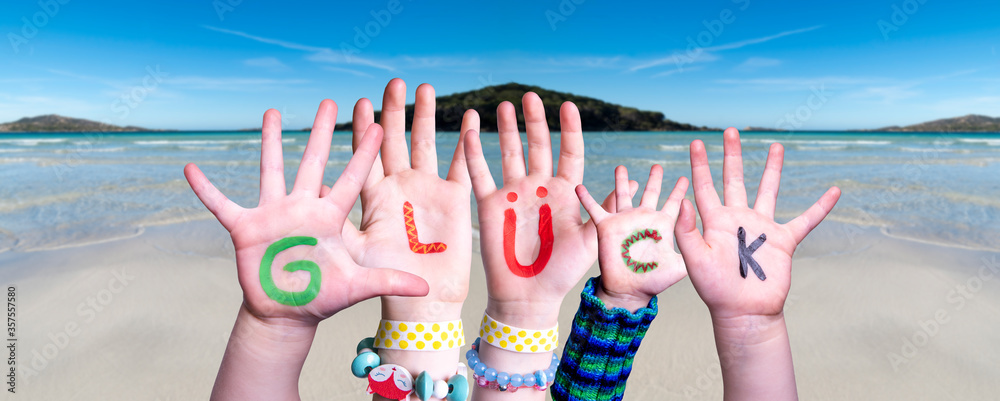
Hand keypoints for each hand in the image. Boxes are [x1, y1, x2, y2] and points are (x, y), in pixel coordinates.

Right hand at [184, 101, 428, 327]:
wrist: (287, 314)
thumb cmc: (322, 297)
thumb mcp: (358, 286)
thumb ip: (389, 282)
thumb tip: (427, 289)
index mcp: (330, 217)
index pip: (352, 178)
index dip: (364, 152)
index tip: (379, 123)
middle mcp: (303, 208)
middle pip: (314, 162)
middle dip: (322, 132)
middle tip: (329, 100)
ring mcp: (273, 215)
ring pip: (272, 169)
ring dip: (271, 142)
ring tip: (272, 112)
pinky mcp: (246, 228)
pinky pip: (221, 204)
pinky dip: (205, 189)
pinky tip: (190, 168)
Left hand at [345, 78, 476, 321]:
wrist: (421, 307)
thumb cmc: (385, 284)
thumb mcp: (357, 258)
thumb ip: (339, 228)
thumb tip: (313, 194)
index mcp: (373, 198)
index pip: (366, 157)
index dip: (365, 131)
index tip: (359, 103)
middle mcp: (399, 189)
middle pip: (396, 142)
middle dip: (395, 111)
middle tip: (394, 82)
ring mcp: (426, 191)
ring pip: (425, 145)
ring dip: (425, 116)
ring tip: (424, 87)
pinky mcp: (454, 200)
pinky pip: (462, 166)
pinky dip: (467, 143)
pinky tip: (470, 118)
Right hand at [464, 92, 597, 327]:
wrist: (528, 296)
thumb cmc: (563, 272)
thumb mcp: (591, 240)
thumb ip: (606, 210)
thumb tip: (630, 183)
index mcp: (565, 193)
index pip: (569, 152)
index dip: (568, 129)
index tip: (567, 105)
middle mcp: (539, 188)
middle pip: (537, 145)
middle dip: (534, 120)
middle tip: (530, 96)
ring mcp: (513, 194)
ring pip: (508, 152)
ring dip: (506, 129)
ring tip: (503, 105)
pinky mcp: (489, 204)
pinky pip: (479, 173)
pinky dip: (473, 151)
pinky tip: (471, 129)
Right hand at [576, 165, 689, 311]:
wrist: (629, 289)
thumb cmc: (655, 281)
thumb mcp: (680, 265)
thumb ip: (689, 248)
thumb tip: (698, 228)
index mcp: (662, 225)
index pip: (673, 203)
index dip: (678, 190)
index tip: (685, 177)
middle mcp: (644, 219)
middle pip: (650, 193)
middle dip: (653, 179)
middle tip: (657, 165)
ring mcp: (625, 221)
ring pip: (623, 194)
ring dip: (621, 181)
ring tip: (621, 167)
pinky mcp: (607, 227)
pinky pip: (595, 209)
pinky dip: (586, 198)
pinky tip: (579, 186)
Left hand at [674, 128, 840, 319]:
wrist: (744, 312)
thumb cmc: (715, 290)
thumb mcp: (695, 260)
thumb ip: (686, 230)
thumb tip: (684, 201)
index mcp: (714, 222)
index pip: (705, 187)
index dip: (700, 165)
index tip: (696, 142)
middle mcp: (737, 219)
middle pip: (734, 179)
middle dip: (732, 155)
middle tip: (730, 130)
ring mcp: (761, 228)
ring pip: (768, 190)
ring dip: (771, 168)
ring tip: (775, 145)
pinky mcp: (783, 241)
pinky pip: (806, 220)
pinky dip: (821, 206)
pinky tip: (834, 191)